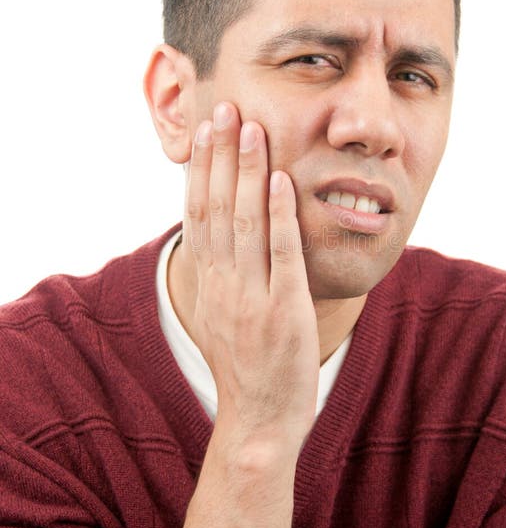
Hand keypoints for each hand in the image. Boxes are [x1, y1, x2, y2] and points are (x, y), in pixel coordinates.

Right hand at [185, 100, 319, 451]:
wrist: (259, 420)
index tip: (205, 129)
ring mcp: (252, 298)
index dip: (202, 169)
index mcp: (208, 282)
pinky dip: (282, 216)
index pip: (198, 212)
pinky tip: (283, 181)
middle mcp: (222, 284)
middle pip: (218, 207)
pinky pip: (283, 256)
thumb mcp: (220, 313)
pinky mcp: (285, 312)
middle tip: (225, 108)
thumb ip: (220, 271)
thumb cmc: (245, 364)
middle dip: (221, 155)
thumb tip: (217, 230)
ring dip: (248, 172)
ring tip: (251, 128)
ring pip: (246, 223)